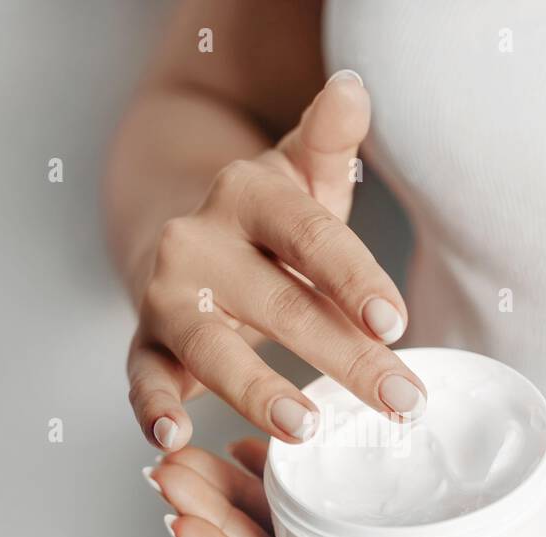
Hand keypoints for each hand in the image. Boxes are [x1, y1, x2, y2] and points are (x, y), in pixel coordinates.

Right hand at [126, 70, 425, 451]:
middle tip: (401, 400)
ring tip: (305, 426)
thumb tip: (354, 88)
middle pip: (280, 304)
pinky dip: (153, 410)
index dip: (355, 280)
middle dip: (346, 358)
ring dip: (257, 392)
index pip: (310, 238)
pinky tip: (173, 439)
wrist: (185, 241)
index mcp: (247, 196)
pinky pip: (144, 379)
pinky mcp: (145, 343)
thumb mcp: (304, 180)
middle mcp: (198, 241)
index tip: (397, 324)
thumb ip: (330, 143)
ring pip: (211, 348)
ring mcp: (166, 295)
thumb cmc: (269, 225)